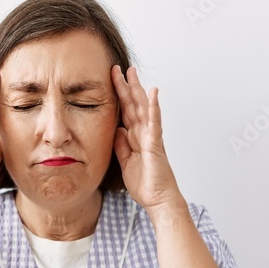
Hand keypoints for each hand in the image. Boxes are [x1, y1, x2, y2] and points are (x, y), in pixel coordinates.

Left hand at [111, 65, 184, 213]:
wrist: (158, 200)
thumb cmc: (146, 184)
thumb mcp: (126, 162)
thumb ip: (121, 146)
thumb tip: (117, 130)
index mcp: (136, 137)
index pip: (125, 111)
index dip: (118, 96)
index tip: (110, 80)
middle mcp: (144, 133)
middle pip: (133, 105)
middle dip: (125, 86)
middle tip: (117, 68)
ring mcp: (151, 137)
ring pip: (143, 108)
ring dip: (138, 90)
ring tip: (132, 73)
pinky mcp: (155, 144)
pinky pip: (154, 122)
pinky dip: (154, 107)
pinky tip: (153, 93)